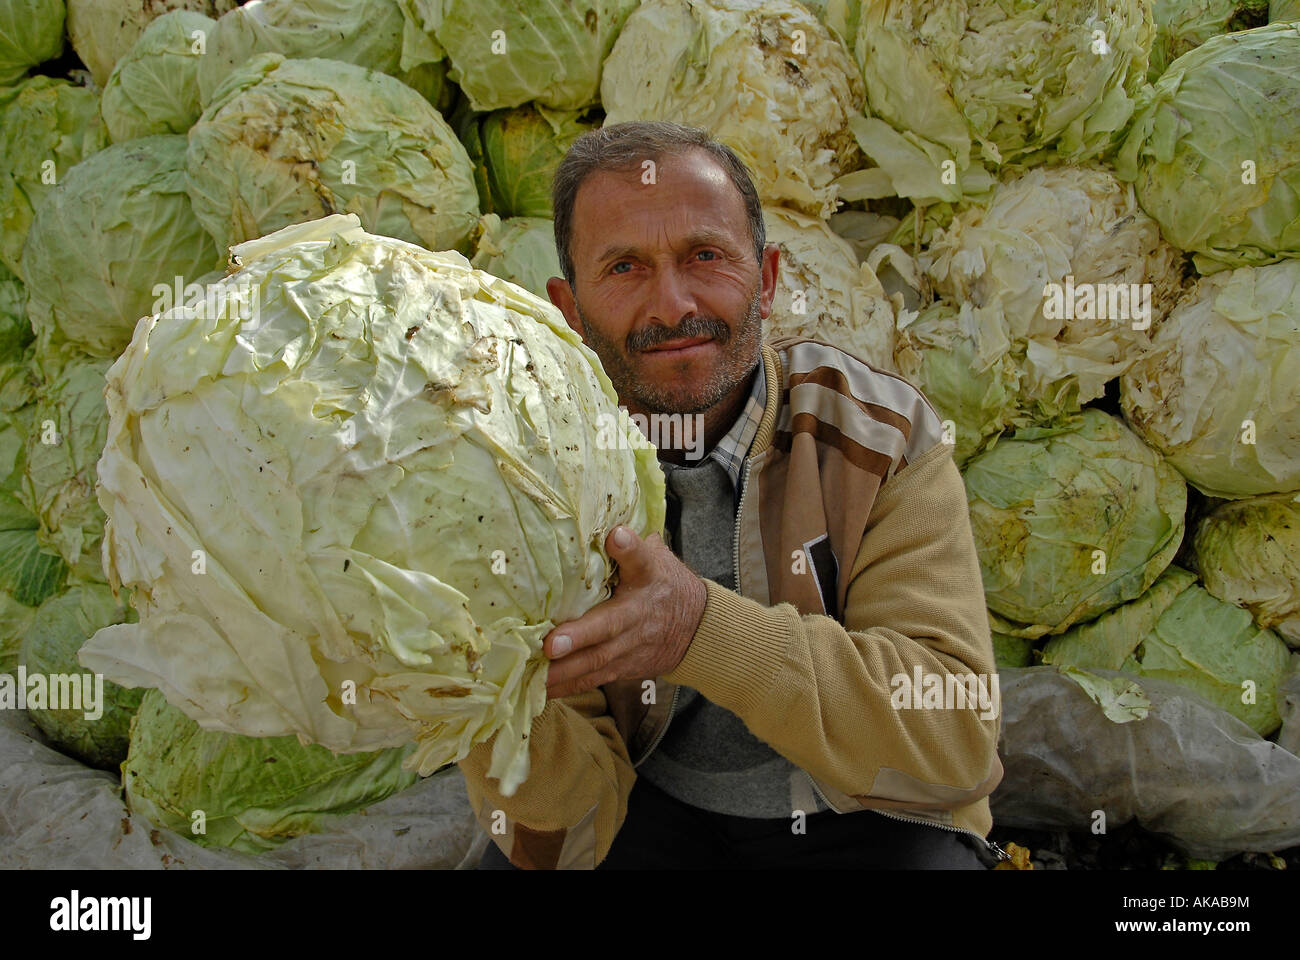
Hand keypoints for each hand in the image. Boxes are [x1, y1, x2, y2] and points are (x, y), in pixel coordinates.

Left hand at [543, 525, 707, 698]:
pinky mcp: (621, 669)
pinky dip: (566, 687)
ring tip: (533, 674)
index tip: (615, 537)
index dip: (629, 549)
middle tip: (550, 645)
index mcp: (647, 579)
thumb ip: (632, 545)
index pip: (641, 559)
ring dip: (564, 671)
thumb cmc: (666, 585)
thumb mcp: (657, 558)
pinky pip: (592, 679)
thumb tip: (611, 528)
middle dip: (579, 638)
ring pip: (596, 661)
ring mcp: (629, 648)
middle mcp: (637, 617)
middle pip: (608, 626)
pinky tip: (539, 690)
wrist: (697, 629)